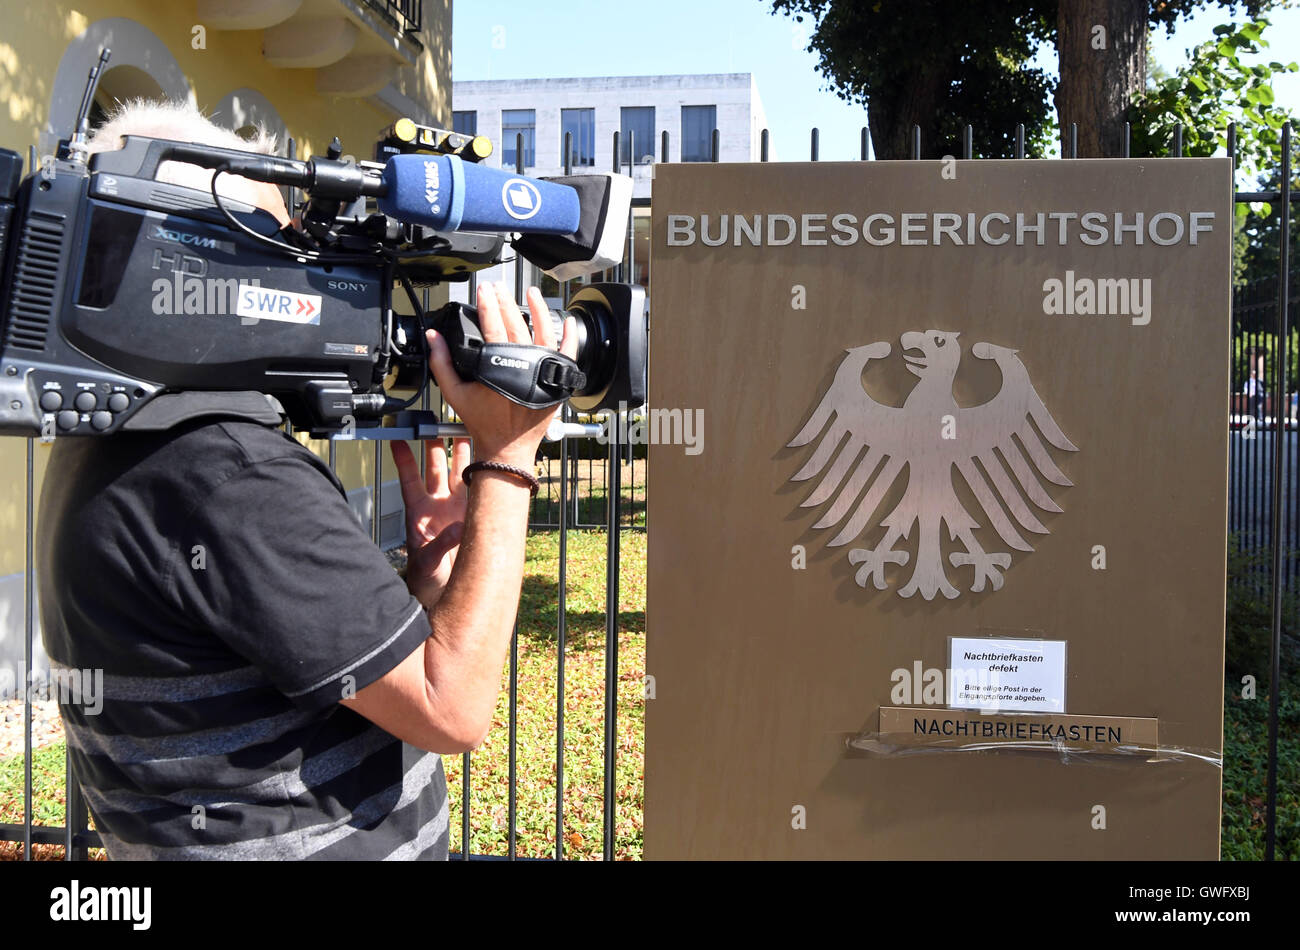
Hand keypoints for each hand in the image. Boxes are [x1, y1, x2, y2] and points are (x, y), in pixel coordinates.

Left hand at [392, 436, 470, 608]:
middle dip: (436, 446)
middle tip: (437, 424)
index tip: (398, 439)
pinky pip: (477, 491)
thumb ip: (441, 544)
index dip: (404, 460)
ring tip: (463, 432)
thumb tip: (458, 528)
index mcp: (419, 513)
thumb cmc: (426, 577)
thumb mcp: (428, 562)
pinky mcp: (471, 516)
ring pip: (456, 474)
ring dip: (460, 454)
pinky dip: (482, 476)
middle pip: (435, 469)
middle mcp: (436, 506)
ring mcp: (454, 510)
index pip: (409, 480)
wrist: (443, 593)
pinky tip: (487, 460)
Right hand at [427, 282, 577, 468]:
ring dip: (538, 310)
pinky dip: (569, 336)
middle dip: (505, 302)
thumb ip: (442, 364)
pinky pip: (567, 353)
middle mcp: (523, 366)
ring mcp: (542, 372)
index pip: (492, 327)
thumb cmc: (484, 423)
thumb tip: (433, 338)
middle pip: (516, 325)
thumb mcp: (454, 394)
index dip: (487, 305)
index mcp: (498, 367)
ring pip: (543, 333)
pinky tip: (567, 320)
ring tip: (532, 293)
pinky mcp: (556, 380)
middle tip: (498, 288)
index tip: (483, 290)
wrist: (508, 447)